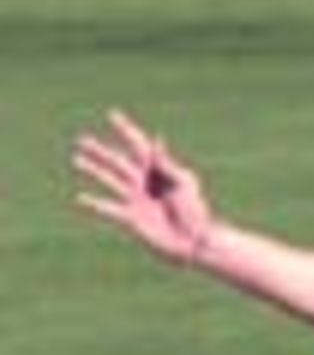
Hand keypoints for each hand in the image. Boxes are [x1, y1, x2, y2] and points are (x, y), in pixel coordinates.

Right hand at [74, 110, 215, 263]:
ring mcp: (136, 198)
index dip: (126, 129)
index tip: (112, 114)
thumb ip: (167, 163)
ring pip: (109, 179)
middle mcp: (144, 181)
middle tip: (81, 139)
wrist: (194, 240)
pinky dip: (95, 203)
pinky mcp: (131, 217)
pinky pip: (109, 208)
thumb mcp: (184, 182)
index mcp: (159, 169)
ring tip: (76, 159)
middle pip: (118, 160)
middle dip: (100, 150)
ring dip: (93, 169)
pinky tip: (80, 197)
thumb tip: (156, 139)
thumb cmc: (195, 210)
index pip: (139, 144)